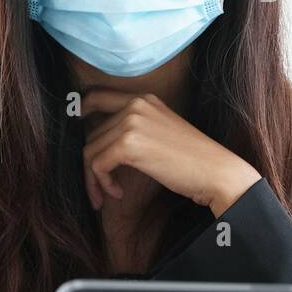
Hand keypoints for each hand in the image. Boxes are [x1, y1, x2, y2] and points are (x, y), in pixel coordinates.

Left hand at [80, 89, 260, 216]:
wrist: (215, 171)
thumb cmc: (191, 160)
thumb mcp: (161, 133)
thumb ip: (134, 129)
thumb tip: (100, 143)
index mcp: (144, 99)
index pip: (97, 97)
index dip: (80, 112)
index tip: (75, 131)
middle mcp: (135, 104)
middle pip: (91, 133)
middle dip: (89, 164)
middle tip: (98, 188)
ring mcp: (131, 122)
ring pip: (90, 151)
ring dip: (94, 178)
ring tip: (107, 194)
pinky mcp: (129, 143)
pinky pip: (97, 165)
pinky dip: (101, 183)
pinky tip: (117, 193)